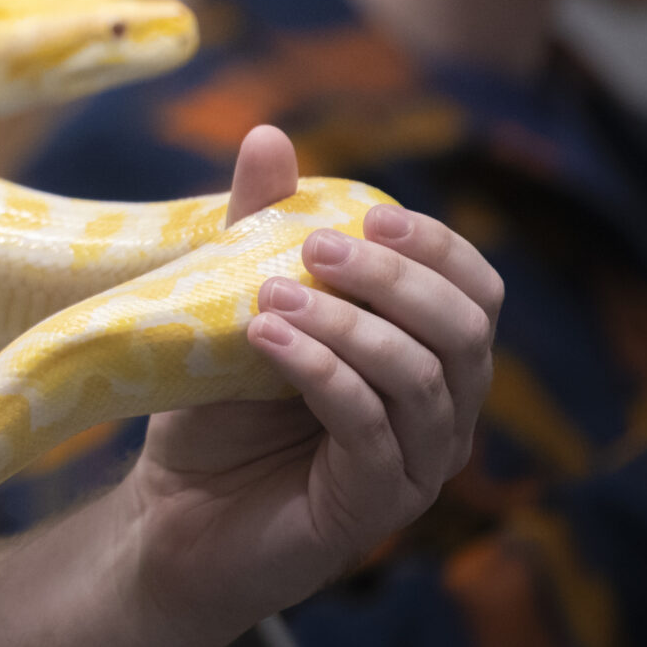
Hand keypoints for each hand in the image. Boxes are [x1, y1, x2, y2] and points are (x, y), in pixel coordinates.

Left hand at [121, 125, 503, 634]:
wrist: (170, 510)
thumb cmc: (218, 405)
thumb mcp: (239, 303)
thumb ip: (261, 226)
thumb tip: (268, 135)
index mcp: (429, 357)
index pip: (477, 290)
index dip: (438, 247)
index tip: (371, 214)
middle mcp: (443, 413)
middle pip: (465, 331)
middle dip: (395, 279)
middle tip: (315, 248)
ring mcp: (416, 465)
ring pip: (422, 379)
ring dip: (349, 326)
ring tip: (272, 297)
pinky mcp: (374, 508)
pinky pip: (372, 430)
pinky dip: (324, 374)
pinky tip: (270, 340)